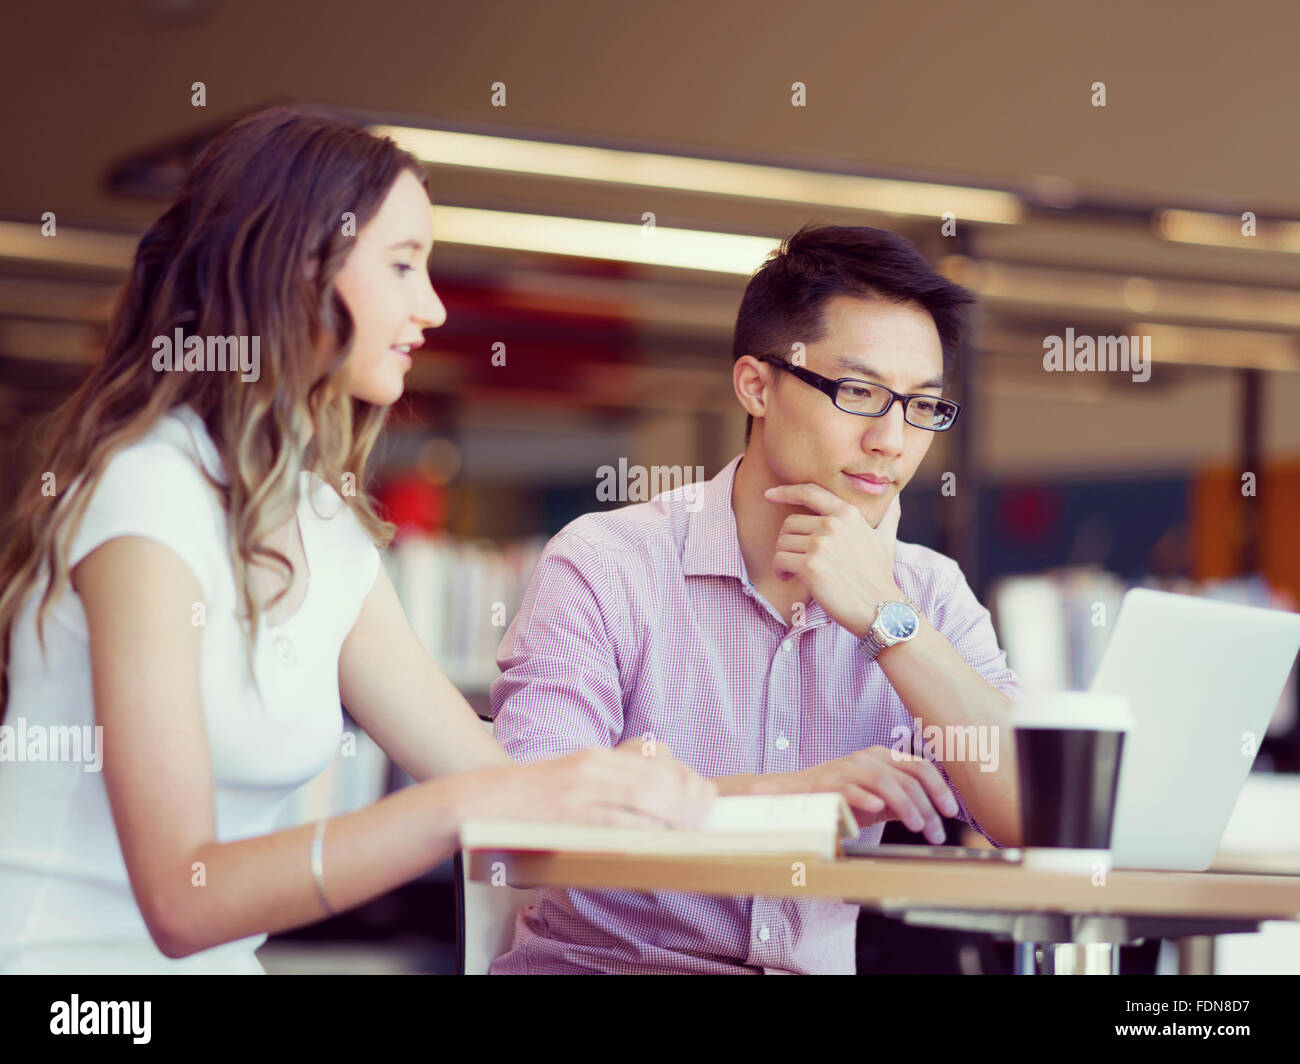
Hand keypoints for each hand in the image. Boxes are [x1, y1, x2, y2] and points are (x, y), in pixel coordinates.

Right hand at [476, 739, 717, 829]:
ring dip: (674, 814)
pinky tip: (658, 840)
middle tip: (707, 811)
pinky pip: (616, 824)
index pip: (654, 761)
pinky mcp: (570, 816)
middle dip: (688, 797)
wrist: (482, 801)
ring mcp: (581, 792)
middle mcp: (592, 768)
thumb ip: (610, 781)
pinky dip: (642, 832)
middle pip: (656, 779)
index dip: (685, 777)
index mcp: (595, 757)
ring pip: (642, 798)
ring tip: (691, 827)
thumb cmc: (530, 796)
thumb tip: (653, 792)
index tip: (703, 791)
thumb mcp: (574, 776)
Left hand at [763, 483, 902, 638]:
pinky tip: (789, 579)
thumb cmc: (879, 576)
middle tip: (795, 559)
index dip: (786, 491)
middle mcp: (834, 524)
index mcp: (848, 513)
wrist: (881, 608)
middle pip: (790, 523)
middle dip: (788, 542)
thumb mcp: (886, 539)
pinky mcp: (811, 566)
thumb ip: (888, 515)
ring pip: (782, 542)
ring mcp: (822, 544)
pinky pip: (780, 560)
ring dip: (783, 558)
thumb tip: (895, 496)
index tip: (770, 494)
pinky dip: (779, 570)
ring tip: (793, 572)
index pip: (810, 492)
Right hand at [793, 747, 958, 843]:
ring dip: (907, 806)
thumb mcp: (877, 797)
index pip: (920, 767)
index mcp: (882, 757)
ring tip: (917, 827)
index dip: (940, 789)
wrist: (796, 795)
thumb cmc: (840, 798)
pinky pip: (851, 788)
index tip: (950, 812)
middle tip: (936, 832)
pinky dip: (867, 798)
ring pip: (885, 782)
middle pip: (908, 777)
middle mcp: (867, 759)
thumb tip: (935, 812)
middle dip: (928, 806)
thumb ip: (902, 800)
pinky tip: (878, 809)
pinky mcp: (828, 785)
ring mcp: (847, 769)